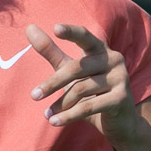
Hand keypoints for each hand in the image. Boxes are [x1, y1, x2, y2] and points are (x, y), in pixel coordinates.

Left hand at [27, 23, 143, 144]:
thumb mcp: (70, 71)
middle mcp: (114, 60)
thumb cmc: (92, 93)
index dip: (72, 32)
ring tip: (47, 114)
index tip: (56, 28)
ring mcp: (120, 78)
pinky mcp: (121, 98)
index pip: (85, 37)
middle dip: (53, 83)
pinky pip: (88, 106)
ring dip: (61, 104)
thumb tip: (29, 27)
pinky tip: (54, 122)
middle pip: (76, 68)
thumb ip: (51, 51)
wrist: (120, 123)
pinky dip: (69, 115)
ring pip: (81, 89)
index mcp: (101, 50)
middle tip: (33, 96)